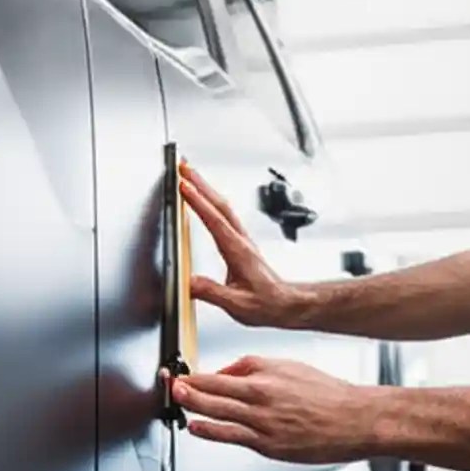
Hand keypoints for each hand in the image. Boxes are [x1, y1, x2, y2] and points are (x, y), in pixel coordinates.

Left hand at [170, 355, 380, 463]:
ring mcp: (263, 423)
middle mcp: (261, 398)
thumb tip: (226, 371)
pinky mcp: (269, 445)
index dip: (195, 375)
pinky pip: (232, 437)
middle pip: (212, 392)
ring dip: (193, 406)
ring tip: (176, 400)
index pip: (219, 373)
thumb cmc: (327, 394)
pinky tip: (196, 427)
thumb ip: (254, 367)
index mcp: (265, 376)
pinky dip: (210, 431)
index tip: (180, 373)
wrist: (355, 419)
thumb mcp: (289, 366)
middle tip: (169, 384)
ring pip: (218, 414)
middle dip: (186, 388)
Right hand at [178, 162, 314, 328]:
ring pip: (223, 206)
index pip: (215, 220)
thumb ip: (212, 292)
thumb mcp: (237, 304)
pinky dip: (212, 201)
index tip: (183, 185)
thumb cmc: (267, 304)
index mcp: (237, 251)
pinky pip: (225, 215)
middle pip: (219, 204)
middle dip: (200, 182)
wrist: (286, 304)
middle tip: (183, 166)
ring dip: (206, 188)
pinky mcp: (241, 243)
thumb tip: (189, 282)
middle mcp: (241, 241)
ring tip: (190, 176)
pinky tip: (207, 201)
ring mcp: (242, 240)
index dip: (197, 202)